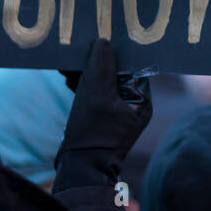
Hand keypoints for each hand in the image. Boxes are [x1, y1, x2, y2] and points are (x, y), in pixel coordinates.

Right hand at [53, 39, 152, 189]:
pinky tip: (69, 78)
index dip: (113, 53)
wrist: (80, 169)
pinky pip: (94, 95)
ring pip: (102, 83)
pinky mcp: (102, 118)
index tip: (97, 41)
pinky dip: (82, 86)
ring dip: (86, 73)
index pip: (130, 66)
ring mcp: (118, 113)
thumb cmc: (92, 132)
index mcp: (142, 100)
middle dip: (95, 63)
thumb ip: (101, 65)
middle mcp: (134, 106)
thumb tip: (103, 41)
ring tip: (68, 67)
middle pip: (115, 73)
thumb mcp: (96, 93)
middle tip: (78, 52)